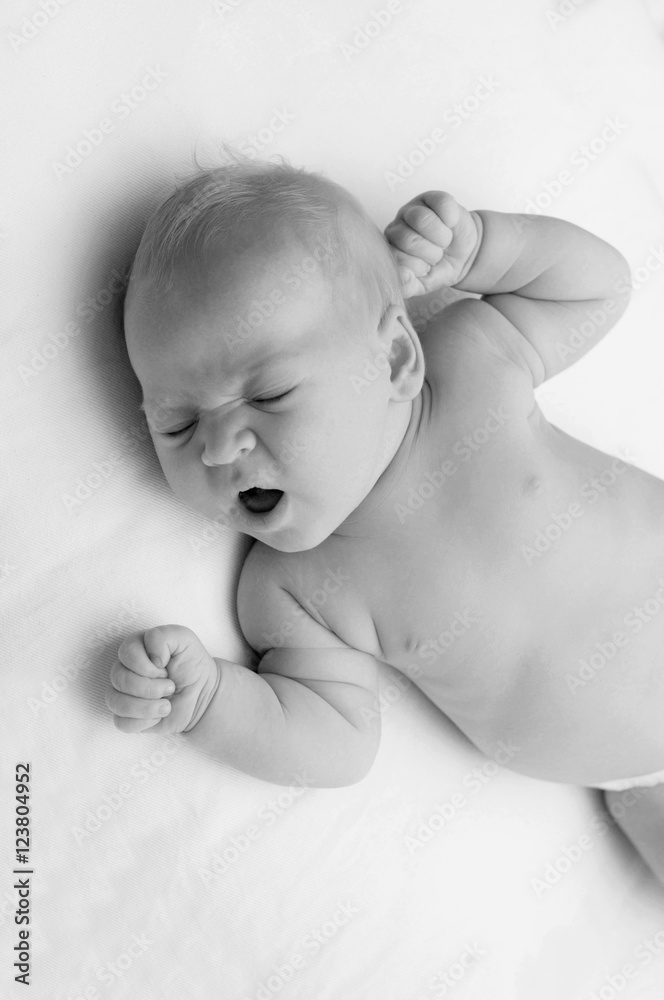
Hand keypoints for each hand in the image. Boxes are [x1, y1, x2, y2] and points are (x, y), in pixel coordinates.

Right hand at [105, 624, 219, 734]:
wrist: (203, 693)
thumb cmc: (191, 663)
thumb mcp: (185, 639)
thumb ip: (164, 636)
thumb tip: (152, 658)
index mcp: (134, 647)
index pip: (126, 653)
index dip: (148, 665)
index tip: (167, 667)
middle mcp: (124, 669)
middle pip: (119, 679)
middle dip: (151, 687)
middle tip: (171, 687)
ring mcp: (123, 694)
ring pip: (115, 702)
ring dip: (147, 706)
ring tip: (167, 705)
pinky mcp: (127, 716)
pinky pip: (121, 723)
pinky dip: (144, 722)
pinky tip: (158, 716)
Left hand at [384, 191, 481, 297]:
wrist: (464, 254)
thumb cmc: (439, 268)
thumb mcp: (423, 284)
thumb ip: (408, 286)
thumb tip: (403, 276)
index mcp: (390, 249)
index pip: (396, 258)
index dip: (418, 266)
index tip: (426, 268)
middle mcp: (397, 227)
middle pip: (409, 239)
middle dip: (431, 253)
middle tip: (437, 254)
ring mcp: (412, 209)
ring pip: (423, 219)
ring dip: (441, 237)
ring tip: (444, 241)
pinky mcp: (432, 197)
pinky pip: (441, 203)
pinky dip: (450, 218)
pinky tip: (451, 224)